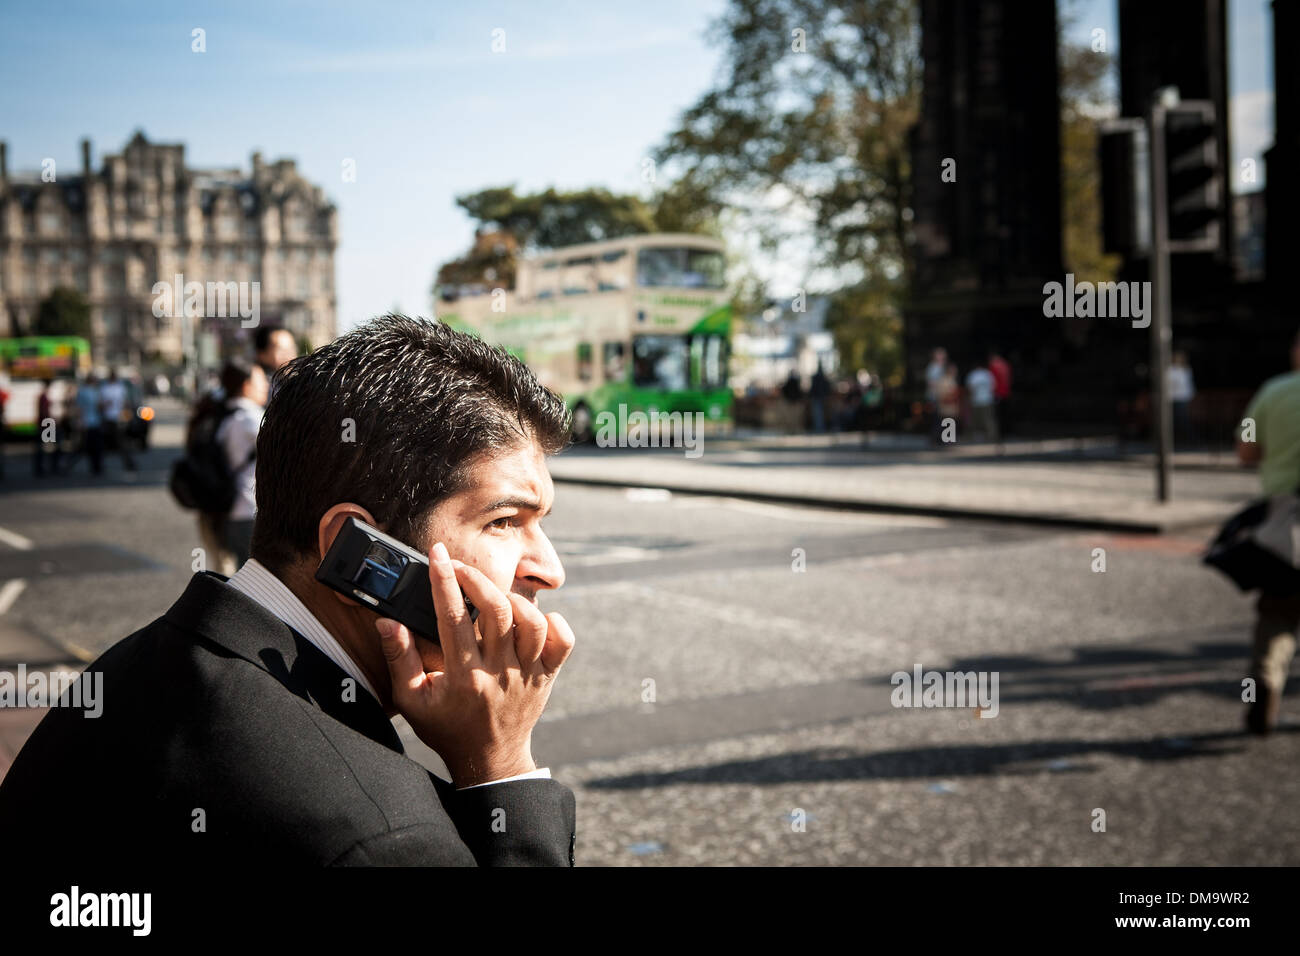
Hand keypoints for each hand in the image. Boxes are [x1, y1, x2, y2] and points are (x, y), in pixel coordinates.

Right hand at [376, 542, 574, 787]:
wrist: (488, 760)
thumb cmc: (446, 728)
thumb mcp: (411, 700)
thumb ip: (398, 659)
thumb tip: (387, 621)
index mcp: (463, 676)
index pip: (452, 617)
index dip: (443, 580)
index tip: (437, 555)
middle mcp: (499, 672)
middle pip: (496, 611)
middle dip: (476, 580)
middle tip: (460, 569)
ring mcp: (527, 674)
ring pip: (532, 623)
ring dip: (513, 600)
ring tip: (493, 597)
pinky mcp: (547, 677)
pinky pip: (563, 642)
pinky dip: (553, 623)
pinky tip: (531, 619)